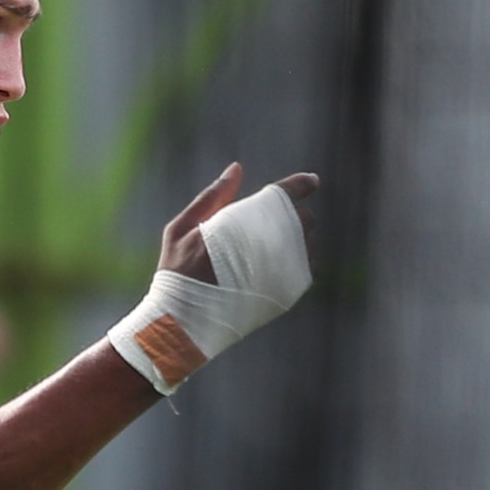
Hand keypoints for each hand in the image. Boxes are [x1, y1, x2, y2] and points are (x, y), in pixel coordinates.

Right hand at [158, 162, 321, 281]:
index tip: (311, 181)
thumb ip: (213, 196)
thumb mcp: (182, 227)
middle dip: (292, 214)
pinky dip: (299, 260)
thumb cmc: (178, 272)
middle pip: (302, 217)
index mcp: (243, 222)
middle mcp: (269, 244)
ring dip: (298, 238)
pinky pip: (307, 268)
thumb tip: (237, 169)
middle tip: (276, 220)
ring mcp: (281, 270)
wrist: (184, 321)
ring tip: (274, 245)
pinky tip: (280, 264)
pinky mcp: (287, 293)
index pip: (283, 194)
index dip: (300, 184)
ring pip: (308, 242)